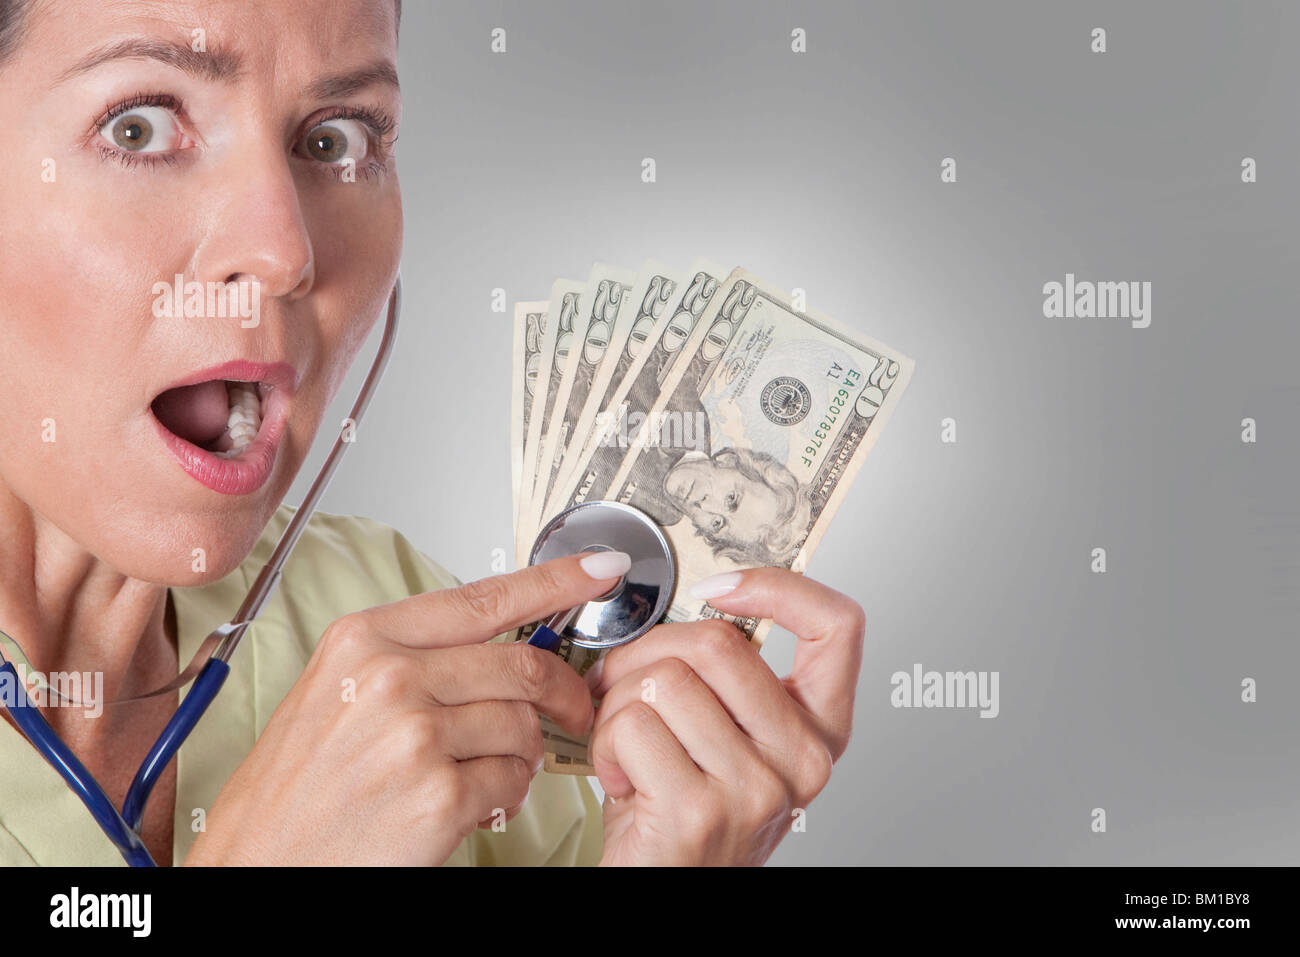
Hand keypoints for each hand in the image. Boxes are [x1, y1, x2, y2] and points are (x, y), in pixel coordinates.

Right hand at [184, 551, 627, 865]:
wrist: (258, 863)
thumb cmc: (298, 786)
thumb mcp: (337, 692)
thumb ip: (413, 657)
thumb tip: (500, 642)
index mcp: (364, 639)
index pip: (484, 597)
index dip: (556, 580)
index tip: (600, 569)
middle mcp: (389, 676)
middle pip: (522, 663)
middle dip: (562, 690)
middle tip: (574, 708)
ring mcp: (413, 735)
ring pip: (525, 724)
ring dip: (524, 753)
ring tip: (486, 771)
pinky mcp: (437, 794)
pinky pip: (513, 779)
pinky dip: (508, 794)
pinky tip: (473, 803)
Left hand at [589, 567, 864, 865]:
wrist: (662, 892)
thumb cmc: (681, 814)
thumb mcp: (727, 738)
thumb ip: (728, 678)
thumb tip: (691, 607)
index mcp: (818, 731)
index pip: (838, 626)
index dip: (778, 588)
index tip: (720, 590)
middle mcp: (801, 760)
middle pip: (717, 643)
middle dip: (647, 652)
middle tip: (626, 686)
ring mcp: (757, 788)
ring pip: (664, 681)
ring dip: (618, 707)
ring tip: (628, 748)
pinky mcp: (700, 810)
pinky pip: (631, 725)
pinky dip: (605, 745)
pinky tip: (623, 780)